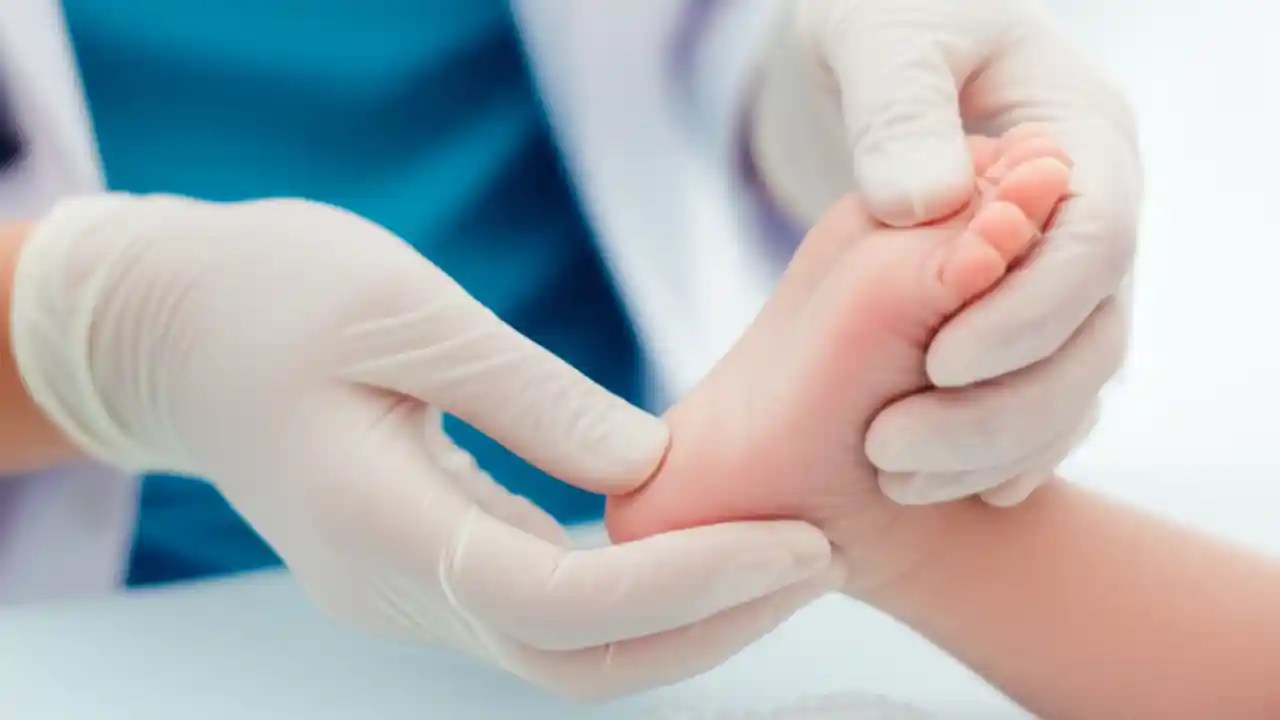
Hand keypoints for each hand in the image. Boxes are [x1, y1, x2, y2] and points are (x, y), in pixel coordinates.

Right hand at [10, 195, 834, 697]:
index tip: (796, 541)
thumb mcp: (402, 311)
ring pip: (567, 653)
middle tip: (820, 555)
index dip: (689, 584)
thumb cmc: (271, 296)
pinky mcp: (427, 565)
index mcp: (381, 527)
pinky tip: (699, 542)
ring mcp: (407, 590)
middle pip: (577, 660)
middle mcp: (396, 588)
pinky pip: (547, 610)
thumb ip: (528, 396)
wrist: (171, 331)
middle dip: (711, 624)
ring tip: (786, 553)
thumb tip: (651, 465)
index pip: (562, 600)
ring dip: (686, 620)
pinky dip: (637, 594)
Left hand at [754, 0, 1138, 504]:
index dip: (1030, 311)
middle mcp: (1086, 210)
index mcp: (1079, 131)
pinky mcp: (1015, 307)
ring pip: (1068, 378)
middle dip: (1004, 405)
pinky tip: (934, 486)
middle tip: (893, 450)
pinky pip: (1031, 390)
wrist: (864, 46)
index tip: (941, 362)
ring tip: (896, 482)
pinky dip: (992, 444)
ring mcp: (1058, 266)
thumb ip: (897, 107)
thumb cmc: (875, 17)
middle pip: (1092, 331)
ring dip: (994, 444)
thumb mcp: (877, 35)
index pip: (1096, 239)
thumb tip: (924, 206)